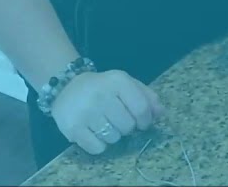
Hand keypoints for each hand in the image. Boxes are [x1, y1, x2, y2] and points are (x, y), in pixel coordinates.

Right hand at [50, 69, 165, 155]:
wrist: (66, 86)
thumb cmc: (102, 87)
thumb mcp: (124, 84)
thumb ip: (145, 96)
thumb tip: (161, 113)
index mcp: (117, 81)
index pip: (142, 108)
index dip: (146, 120)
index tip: (142, 123)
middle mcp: (101, 94)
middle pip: (128, 126)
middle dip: (127, 127)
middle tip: (118, 120)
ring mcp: (86, 112)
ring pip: (113, 138)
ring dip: (113, 135)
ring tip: (104, 123)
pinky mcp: (73, 128)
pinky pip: (97, 147)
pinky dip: (99, 144)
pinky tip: (93, 131)